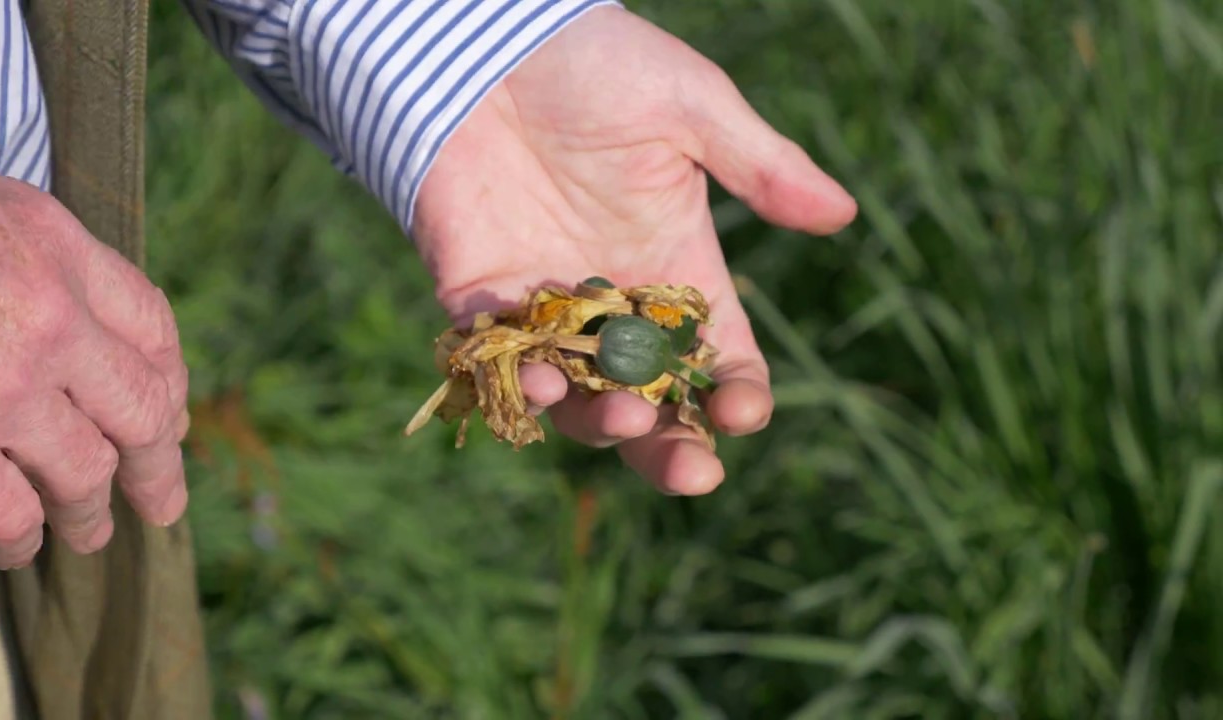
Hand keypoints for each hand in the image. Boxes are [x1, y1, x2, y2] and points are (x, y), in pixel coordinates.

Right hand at [0, 151, 189, 568]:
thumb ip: (36, 254)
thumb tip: (75, 326)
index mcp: (58, 250)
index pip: (151, 326)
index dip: (169, 381)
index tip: (169, 417)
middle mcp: (49, 319)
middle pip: (141, 410)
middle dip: (156, 466)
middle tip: (161, 500)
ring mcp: (0, 386)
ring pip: (84, 471)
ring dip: (90, 511)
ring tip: (89, 532)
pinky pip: (8, 511)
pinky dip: (20, 536)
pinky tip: (18, 545)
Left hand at [412, 6, 856, 494]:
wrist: (485, 44)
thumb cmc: (597, 65)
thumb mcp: (691, 106)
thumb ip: (759, 166)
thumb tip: (843, 216)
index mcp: (676, 267)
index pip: (718, 355)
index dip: (736, 394)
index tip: (743, 411)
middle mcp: (615, 304)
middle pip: (651, 401)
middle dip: (671, 446)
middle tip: (691, 472)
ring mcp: (547, 308)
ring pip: (578, 400)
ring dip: (601, 424)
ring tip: (619, 414)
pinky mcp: (479, 298)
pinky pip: (499, 364)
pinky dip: (520, 385)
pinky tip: (543, 383)